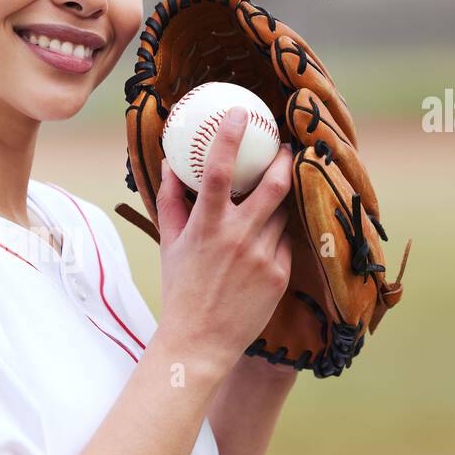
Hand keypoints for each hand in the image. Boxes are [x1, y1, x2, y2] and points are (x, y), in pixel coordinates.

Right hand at [156, 106, 293, 385]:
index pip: (219, 171)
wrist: (200, 341)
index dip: (230, 137)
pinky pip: (284, 242)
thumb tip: (174, 165)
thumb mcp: (170, 243)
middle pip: (274, 185)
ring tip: (273, 192)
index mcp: (206, 227)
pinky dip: (276, 235)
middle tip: (283, 146)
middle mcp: (238, 238)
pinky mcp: (279, 275)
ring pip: (282, 213)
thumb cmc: (181, 290)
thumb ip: (172, 201)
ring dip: (278, 201)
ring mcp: (263, 257)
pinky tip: (265, 241)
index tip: (239, 113)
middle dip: (283, 158)